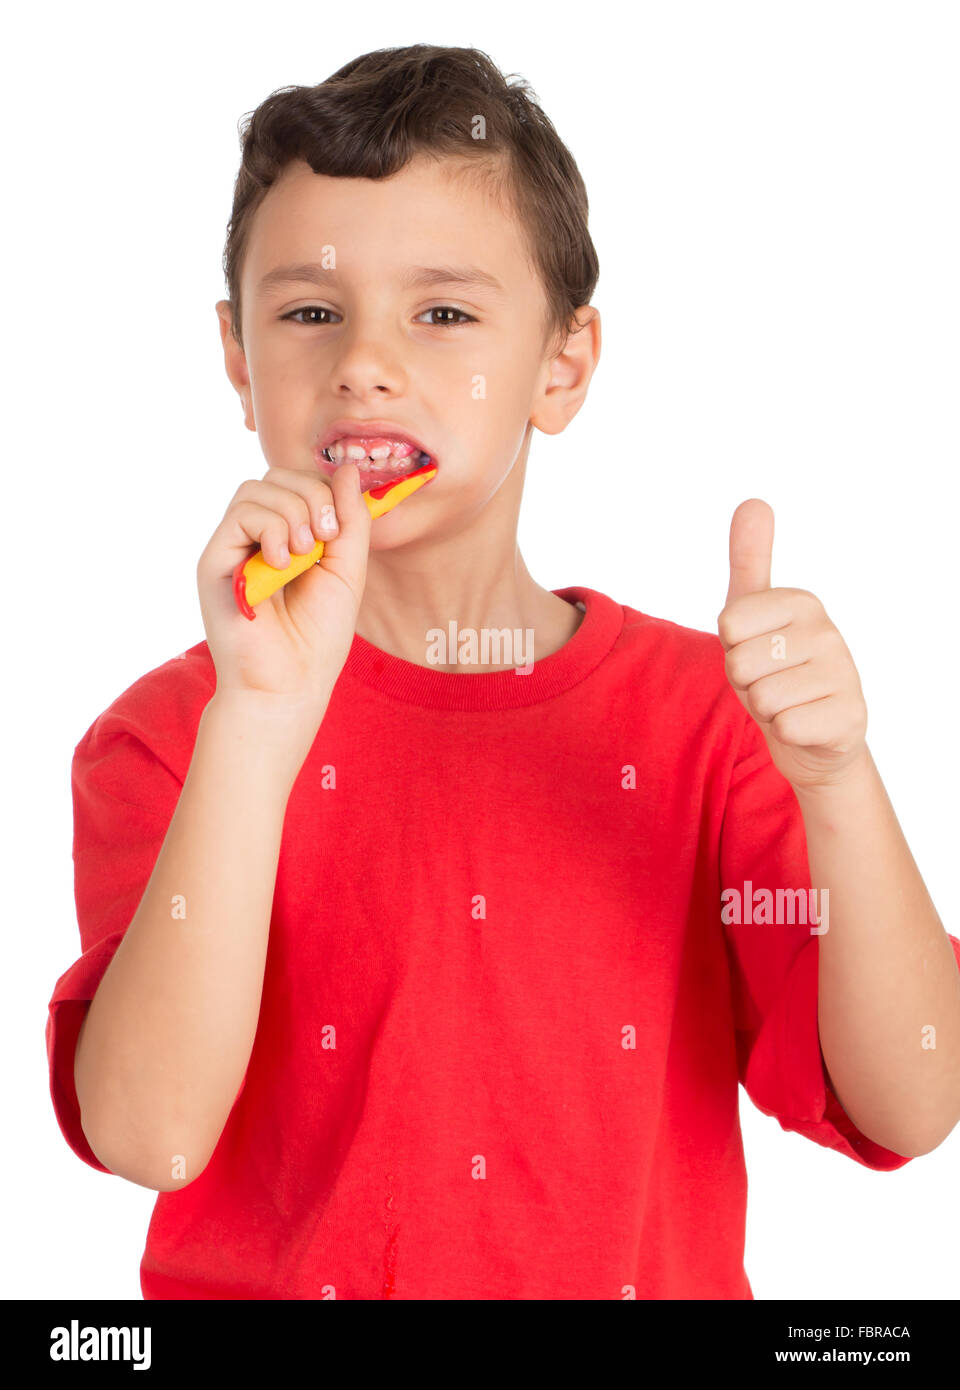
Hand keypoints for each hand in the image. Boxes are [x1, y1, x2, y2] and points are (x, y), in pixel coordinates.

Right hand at [197, 460, 370, 720]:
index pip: (301, 482)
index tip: (339, 530)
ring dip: (292, 513)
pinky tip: (280, 563)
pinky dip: (270, 529)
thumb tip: (351, 469)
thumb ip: (352, 520)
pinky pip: (240, 515)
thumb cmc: (318, 636)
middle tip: (325, 539)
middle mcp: (256, 537)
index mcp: (288, 536)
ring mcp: (232, 547)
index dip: (324, 490)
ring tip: (302, 555)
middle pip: (278, 476)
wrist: (289, 683)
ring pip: (257, 489)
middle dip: (312, 496)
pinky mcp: (214, 560)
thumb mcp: (348, 569)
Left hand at [717, 499, 868, 791]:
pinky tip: (805, 722)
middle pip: (741, 664)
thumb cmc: (775, 667)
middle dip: (746, 682)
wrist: (812, 732)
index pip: (728, 626)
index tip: (755, 650)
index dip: (731, 648)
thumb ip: (750, 559)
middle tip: (770, 681)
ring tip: (787, 701)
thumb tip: (753, 501)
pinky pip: (786, 726)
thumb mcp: (753, 612)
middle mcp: (827, 631)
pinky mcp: (849, 715)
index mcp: (801, 601)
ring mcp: (844, 673)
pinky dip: (787, 731)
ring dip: (766, 708)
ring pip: (762, 698)